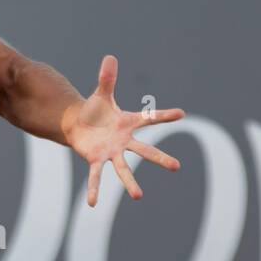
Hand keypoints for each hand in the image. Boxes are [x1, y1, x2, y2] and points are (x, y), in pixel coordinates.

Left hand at [64, 54, 184, 207]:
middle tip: (176, 166)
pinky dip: (94, 189)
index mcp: (128, 124)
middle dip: (160, 158)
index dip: (165, 115)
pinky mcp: (96, 160)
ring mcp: (111, 152)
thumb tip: (110, 57)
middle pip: (145, 150)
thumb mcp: (101, 94)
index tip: (181, 113)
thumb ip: (107, 78)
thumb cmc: (95, 111)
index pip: (150, 118)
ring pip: (124, 168)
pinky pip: (96, 176)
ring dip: (131, 182)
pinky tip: (91, 203)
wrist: (78, 125)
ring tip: (138, 196)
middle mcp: (124, 141)